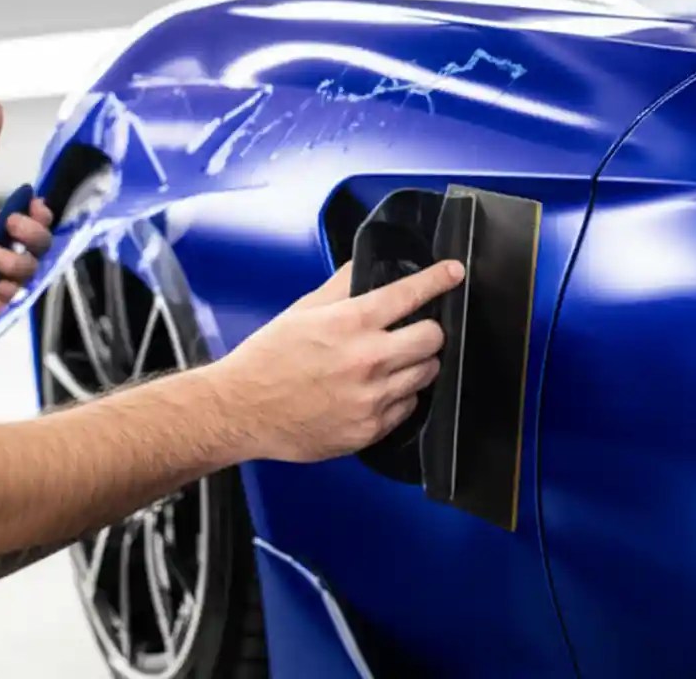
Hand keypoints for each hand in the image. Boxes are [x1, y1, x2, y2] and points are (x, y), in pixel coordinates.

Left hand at [0, 103, 53, 320]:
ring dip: (10, 267)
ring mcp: (6, 278)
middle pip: (43, 251)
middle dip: (23, 244)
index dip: (40, 221)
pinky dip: (9, 301)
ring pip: (32, 277)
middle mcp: (14, 251)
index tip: (25, 213)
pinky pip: (17, 307)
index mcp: (12, 227)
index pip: (45, 225)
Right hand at [203, 259, 465, 462]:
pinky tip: (378, 390)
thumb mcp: (302, 310)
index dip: (438, 280)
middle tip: (415, 331)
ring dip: (417, 364)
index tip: (453, 273)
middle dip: (429, 330)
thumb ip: (342, 287)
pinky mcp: (370, 428)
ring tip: (392, 363)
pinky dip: (401, 396)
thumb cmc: (267, 359)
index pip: (410, 295)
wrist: (242, 411)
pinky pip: (408, 407)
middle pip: (433, 338)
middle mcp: (368, 360)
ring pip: (427, 374)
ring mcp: (372, 398)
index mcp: (350, 324)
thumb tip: (366, 267)